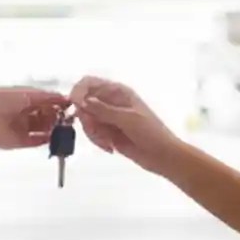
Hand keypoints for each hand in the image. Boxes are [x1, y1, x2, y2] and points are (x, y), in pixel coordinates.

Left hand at [0, 87, 67, 148]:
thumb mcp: (22, 95)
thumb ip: (42, 97)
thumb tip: (59, 96)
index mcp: (21, 98)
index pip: (43, 99)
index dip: (56, 101)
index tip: (70, 104)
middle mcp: (22, 112)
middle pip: (44, 114)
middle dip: (56, 115)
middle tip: (68, 118)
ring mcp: (21, 127)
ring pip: (42, 127)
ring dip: (53, 128)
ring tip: (64, 128)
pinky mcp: (19, 141)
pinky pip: (35, 141)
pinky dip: (45, 140)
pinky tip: (55, 138)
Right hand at [69, 76, 185, 174]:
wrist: (162, 156)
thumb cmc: (151, 133)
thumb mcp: (128, 119)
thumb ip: (104, 110)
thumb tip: (83, 101)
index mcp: (118, 91)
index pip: (89, 83)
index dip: (78, 92)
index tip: (76, 107)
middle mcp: (110, 101)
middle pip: (83, 104)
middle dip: (87, 119)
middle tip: (98, 132)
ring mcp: (108, 117)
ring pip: (86, 120)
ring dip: (93, 133)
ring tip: (108, 143)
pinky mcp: (107, 132)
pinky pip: (92, 133)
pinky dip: (97, 141)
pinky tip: (110, 147)